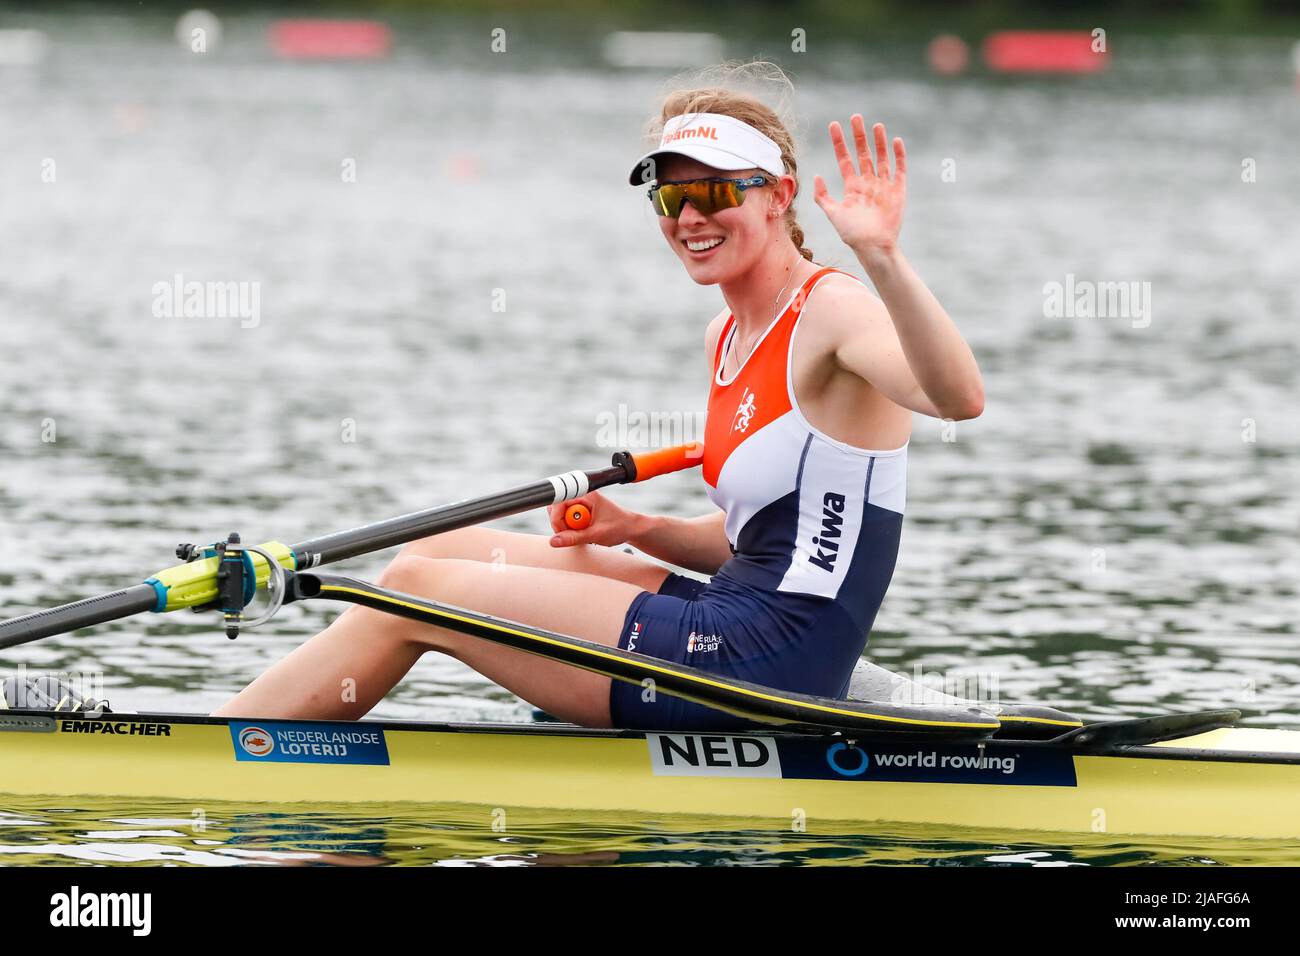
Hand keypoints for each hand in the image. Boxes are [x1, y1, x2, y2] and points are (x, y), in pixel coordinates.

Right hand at [547, 491, 640, 547]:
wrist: (631, 528)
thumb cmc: (619, 526)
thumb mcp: (596, 534)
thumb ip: (574, 538)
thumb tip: (554, 541)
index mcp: (586, 494)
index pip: (559, 502)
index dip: (557, 519)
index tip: (562, 532)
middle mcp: (581, 495)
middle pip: (556, 508)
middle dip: (561, 525)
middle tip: (574, 535)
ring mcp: (580, 502)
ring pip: (560, 514)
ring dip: (567, 528)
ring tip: (582, 533)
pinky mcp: (580, 510)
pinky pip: (566, 519)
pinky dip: (571, 529)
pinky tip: (583, 532)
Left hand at [813, 116, 905, 256]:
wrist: (873, 246)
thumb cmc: (852, 234)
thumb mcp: (833, 214)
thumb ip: (822, 196)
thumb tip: (815, 176)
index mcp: (852, 187)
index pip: (844, 159)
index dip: (839, 142)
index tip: (834, 125)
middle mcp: (868, 183)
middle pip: (863, 153)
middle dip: (859, 136)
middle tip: (856, 117)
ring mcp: (883, 185)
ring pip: (881, 158)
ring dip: (879, 142)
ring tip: (876, 125)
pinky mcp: (898, 190)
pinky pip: (899, 169)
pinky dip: (898, 155)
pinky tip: (895, 141)